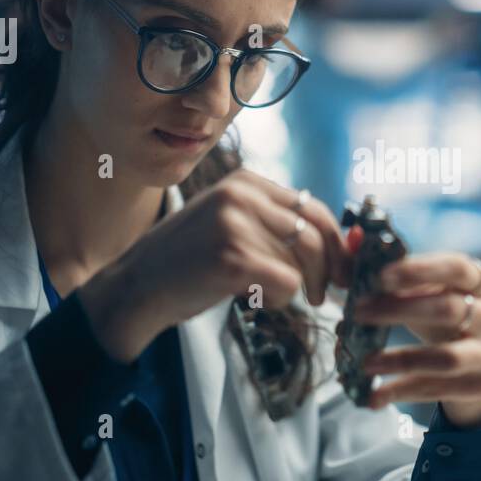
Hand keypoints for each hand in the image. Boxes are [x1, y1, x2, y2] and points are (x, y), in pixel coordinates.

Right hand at [79, 170, 349, 362]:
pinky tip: (252, 298)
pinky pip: (287, 283)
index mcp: (246, 181)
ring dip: (297, 287)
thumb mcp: (229, 222)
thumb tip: (339, 241)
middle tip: (325, 293)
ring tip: (271, 294)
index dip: (335, 242)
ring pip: (302, 261)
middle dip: (330, 268)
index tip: (343, 267)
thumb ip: (273, 223)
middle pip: (314, 233)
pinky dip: (278, 299)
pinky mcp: (234, 257)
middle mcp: (243, 195)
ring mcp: (236, 224)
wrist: (138, 286)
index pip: (312, 207)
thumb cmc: (188, 261)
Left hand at [352, 253, 480, 428]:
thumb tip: (352, 241)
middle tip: (358, 313)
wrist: (473, 368)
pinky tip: (375, 396)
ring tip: (365, 363)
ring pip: (444, 358)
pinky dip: (403, 391)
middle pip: (447, 310)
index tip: (381, 276)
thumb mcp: (425, 293)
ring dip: (400, 359)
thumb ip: (391, 270)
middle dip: (398, 311)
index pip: (455, 268)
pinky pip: (438, 389)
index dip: (419, 270)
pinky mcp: (480, 386)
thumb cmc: (441, 319)